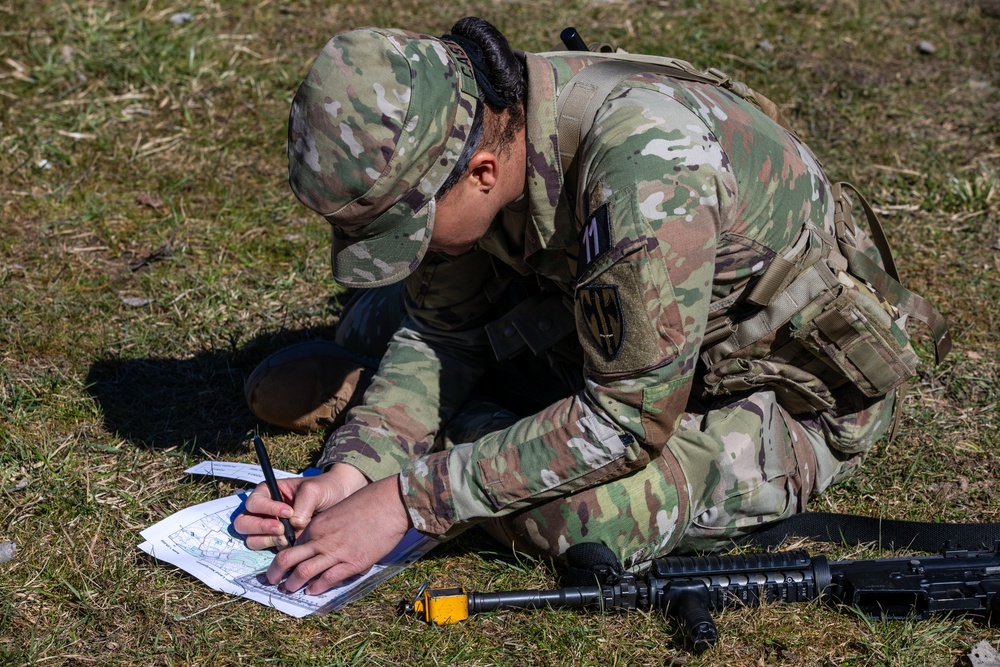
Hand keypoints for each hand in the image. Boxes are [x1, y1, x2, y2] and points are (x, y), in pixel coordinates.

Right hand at [234, 463, 367, 549]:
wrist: (340, 501)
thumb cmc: (325, 489)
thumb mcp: (315, 490)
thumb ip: (302, 504)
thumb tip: (293, 525)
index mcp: (269, 492)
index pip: (254, 502)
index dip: (267, 509)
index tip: (289, 512)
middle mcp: (264, 511)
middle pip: (244, 523)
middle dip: (260, 527)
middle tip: (281, 529)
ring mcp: (269, 528)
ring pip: (252, 539)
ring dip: (267, 540)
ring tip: (288, 538)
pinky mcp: (278, 542)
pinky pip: (268, 550)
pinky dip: (278, 550)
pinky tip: (294, 546)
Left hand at [264, 475, 411, 594]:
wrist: (390, 503)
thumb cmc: (368, 502)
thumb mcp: (339, 510)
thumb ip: (327, 526)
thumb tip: (322, 541)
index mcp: (318, 525)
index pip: (292, 544)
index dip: (283, 556)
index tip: (281, 565)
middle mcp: (322, 539)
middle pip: (287, 559)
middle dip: (275, 573)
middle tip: (272, 581)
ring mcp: (336, 553)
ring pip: (303, 573)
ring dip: (293, 584)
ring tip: (290, 590)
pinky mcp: (353, 563)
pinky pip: (328, 579)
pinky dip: (317, 588)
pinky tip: (313, 591)